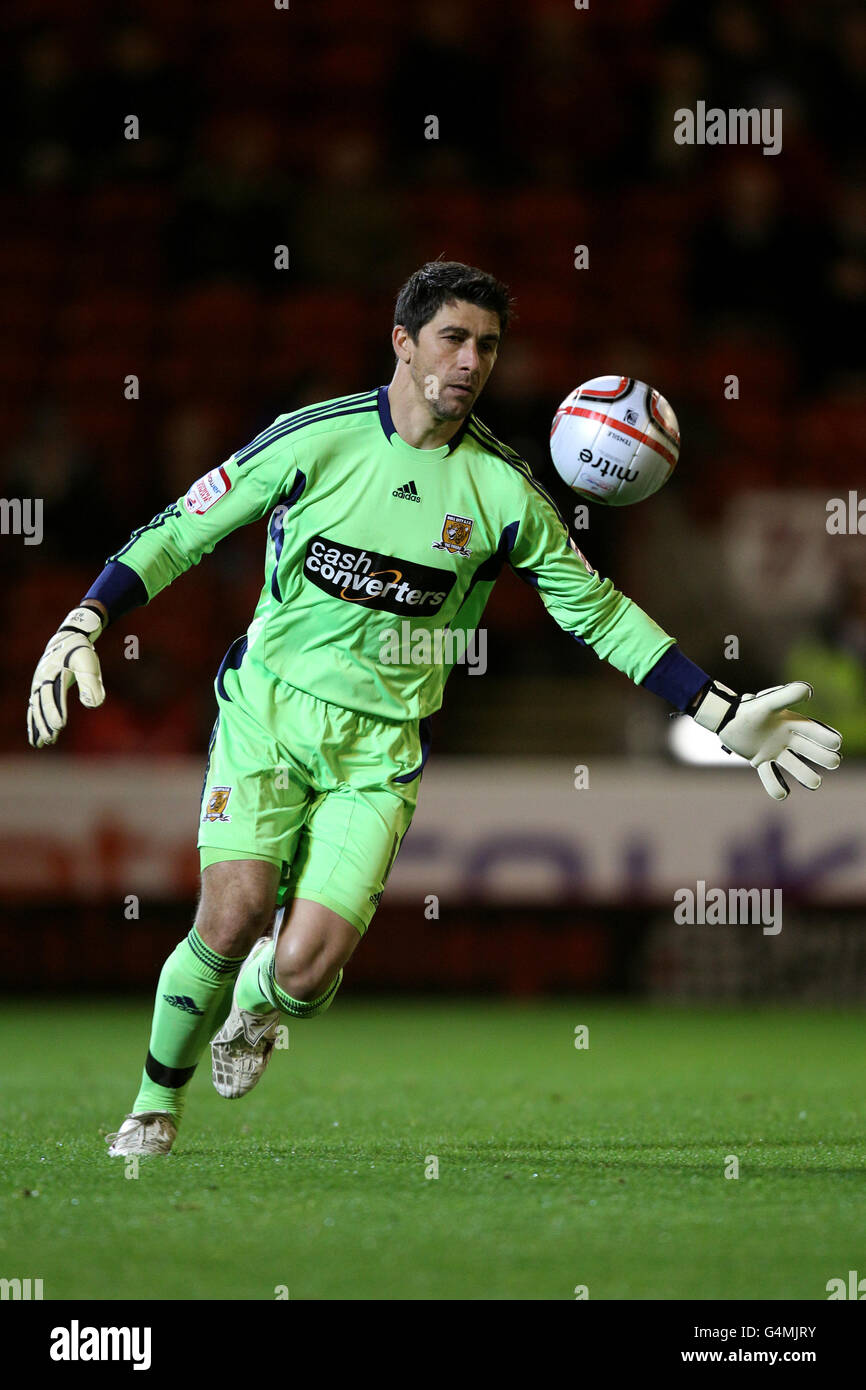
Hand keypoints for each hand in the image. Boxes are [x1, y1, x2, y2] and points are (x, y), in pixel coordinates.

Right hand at [27, 606, 105, 747]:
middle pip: (42, 703)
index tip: (60, 725)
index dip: (56, 709)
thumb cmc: (81, 651)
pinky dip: (34, 723)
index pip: (54, 694)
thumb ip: (91, 682)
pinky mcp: (38, 690)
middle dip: (46, 722)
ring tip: (41, 743)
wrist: (67, 639)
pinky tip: (36, 738)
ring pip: (36, 708)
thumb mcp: (88, 662)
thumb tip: (94, 704)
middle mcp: (42, 678)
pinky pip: (34, 708)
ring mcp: (38, 684)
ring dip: (38, 726)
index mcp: (54, 671)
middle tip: (52, 738)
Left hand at [691, 680, 841, 799]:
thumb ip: (786, 695)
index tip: (836, 744)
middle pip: (809, 750)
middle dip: (823, 756)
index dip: (825, 737)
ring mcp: (774, 751)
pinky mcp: (760, 761)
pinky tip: (782, 793)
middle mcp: (786, 739)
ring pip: (794, 766)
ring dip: (805, 775)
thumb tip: (809, 691)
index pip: (813, 730)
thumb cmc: (747, 709)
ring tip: (816, 783)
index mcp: (791, 723)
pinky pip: (770, 776)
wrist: (725, 719)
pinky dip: (775, 786)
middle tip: (834, 762)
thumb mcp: (767, 702)